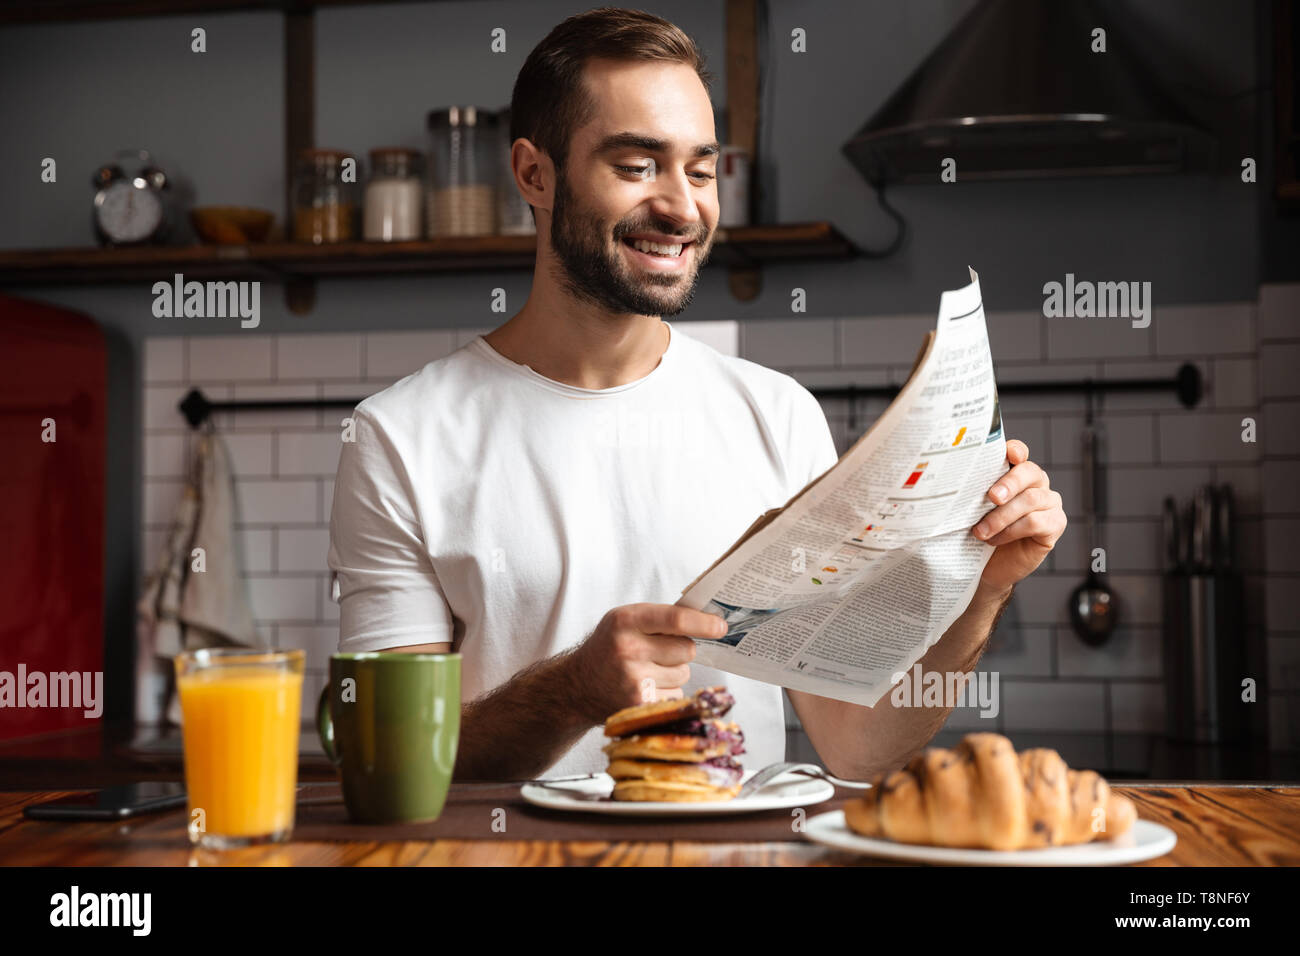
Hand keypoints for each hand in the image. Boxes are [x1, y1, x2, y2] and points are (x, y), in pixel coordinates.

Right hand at [566, 603, 725, 723]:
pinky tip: (645, 689)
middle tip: (660, 651)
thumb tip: (710, 620)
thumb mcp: (624, 621)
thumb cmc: (609, 647)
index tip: (721, 627)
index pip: (676, 620)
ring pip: (684, 673)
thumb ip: (660, 617)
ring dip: (674, 673)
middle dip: (681, 649)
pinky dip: (667, 693)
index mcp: (625, 621)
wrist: (576, 687)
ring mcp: (634, 681)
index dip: (703, 623)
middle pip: (687, 649)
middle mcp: (628, 650)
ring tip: (647, 671)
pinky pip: (676, 695)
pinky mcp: (640, 706)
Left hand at [970, 440, 1065, 594]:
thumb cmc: (980, 533)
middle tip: (991, 497)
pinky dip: (1011, 531)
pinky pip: (1036, 522)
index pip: (1019, 453)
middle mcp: (1035, 484)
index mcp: (1015, 473)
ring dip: (1001, 516)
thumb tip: (952, 482)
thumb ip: (973, 493)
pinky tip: (995, 539)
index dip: (1015, 450)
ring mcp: (1049, 503)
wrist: (988, 567)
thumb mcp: (972, 510)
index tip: (1009, 454)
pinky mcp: (1055, 524)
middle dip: (1009, 483)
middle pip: (1029, 472)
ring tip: (980, 531)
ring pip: (1030, 499)